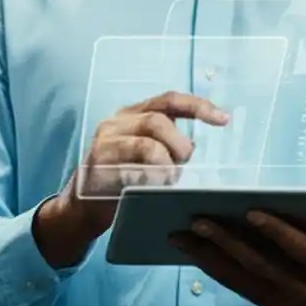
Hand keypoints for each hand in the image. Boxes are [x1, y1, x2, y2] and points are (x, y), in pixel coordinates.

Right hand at [33, 91, 229, 267]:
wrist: (82, 206)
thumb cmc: (121, 178)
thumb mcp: (145, 154)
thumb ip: (165, 143)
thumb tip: (194, 146)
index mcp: (132, 114)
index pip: (169, 100)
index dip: (199, 106)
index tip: (224, 119)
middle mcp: (116, 122)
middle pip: (158, 120)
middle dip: (180, 144)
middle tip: (184, 163)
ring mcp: (104, 143)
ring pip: (146, 144)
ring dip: (166, 163)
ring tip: (169, 178)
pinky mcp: (97, 166)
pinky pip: (130, 169)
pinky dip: (148, 178)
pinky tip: (152, 187)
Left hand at [172, 212, 305, 305]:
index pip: (300, 250)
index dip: (276, 232)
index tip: (251, 211)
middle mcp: (305, 291)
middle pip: (259, 265)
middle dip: (225, 242)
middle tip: (196, 219)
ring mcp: (287, 302)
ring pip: (241, 279)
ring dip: (208, 258)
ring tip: (179, 236)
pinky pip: (240, 288)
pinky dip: (215, 271)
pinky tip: (193, 253)